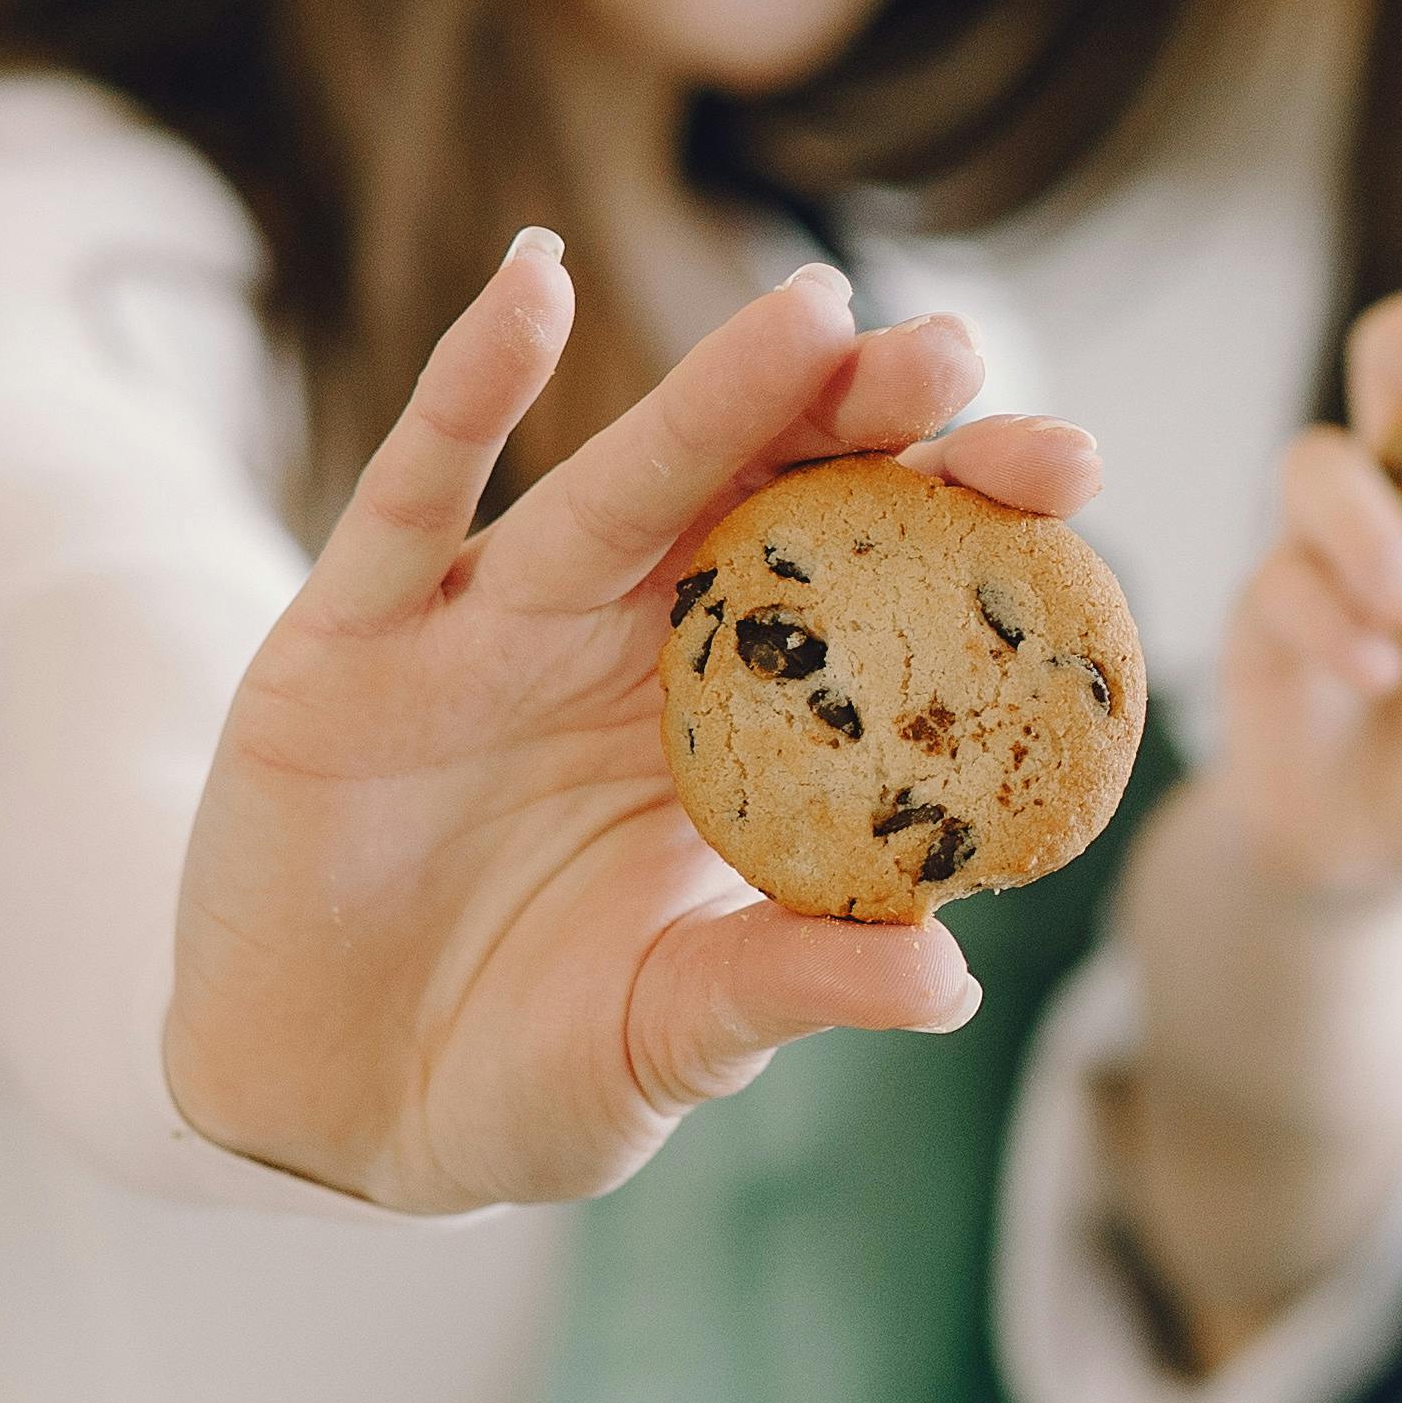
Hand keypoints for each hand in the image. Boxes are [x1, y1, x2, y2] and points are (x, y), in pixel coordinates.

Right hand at [161, 233, 1099, 1211]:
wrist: (331, 1116)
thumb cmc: (527, 1064)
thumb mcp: (675, 1034)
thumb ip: (791, 985)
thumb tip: (947, 975)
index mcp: (736, 721)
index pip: (872, 586)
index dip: (964, 516)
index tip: (1071, 471)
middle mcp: (628, 643)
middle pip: (767, 496)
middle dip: (866, 412)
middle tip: (956, 351)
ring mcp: (491, 627)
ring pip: (622, 483)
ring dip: (717, 391)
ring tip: (816, 310)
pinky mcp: (351, 638)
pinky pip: (413, 497)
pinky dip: (466, 390)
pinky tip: (531, 285)